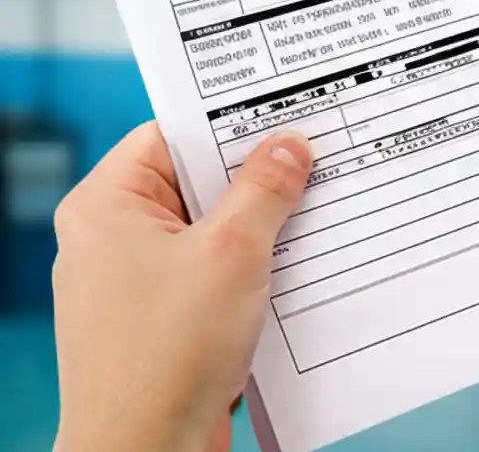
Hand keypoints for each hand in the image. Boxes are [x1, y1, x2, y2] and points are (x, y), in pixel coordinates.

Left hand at [53, 123, 313, 451]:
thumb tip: (289, 147)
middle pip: (197, 185)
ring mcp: (137, 283)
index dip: (228, 126)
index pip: (170, 137)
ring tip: (314, 216)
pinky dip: (252, 271)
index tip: (284, 118)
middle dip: (257, 180)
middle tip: (314, 162)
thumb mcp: (232, 253)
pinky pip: (214, 275)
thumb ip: (264, 191)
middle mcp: (113, 239)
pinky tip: (296, 270)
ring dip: (261, 230)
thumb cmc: (166, 355)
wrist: (147, 451)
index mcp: (106, 207)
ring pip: (211, 233)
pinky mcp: (163, 321)